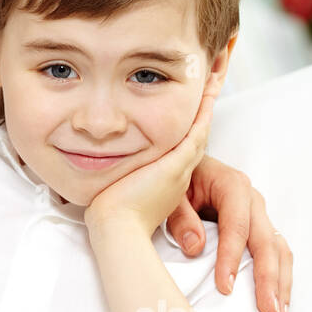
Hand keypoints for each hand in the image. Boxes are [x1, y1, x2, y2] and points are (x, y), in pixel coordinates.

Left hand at [84, 90, 214, 240]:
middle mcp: (177, 173)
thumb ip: (119, 172)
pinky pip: (196, 133)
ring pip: (199, 132)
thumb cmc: (112, 213)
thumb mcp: (120, 187)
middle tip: (212, 86)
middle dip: (203, 112)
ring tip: (214, 82)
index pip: (182, 146)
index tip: (193, 109)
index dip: (190, 126)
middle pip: (196, 136)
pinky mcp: (174, 166)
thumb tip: (97, 158)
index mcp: (167, 180)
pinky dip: (202, 114)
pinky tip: (207, 96)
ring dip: (206, 106)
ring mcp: (178, 169)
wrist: (117, 229)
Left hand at [167, 155, 292, 311]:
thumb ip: (180, 217)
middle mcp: (251, 200)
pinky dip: (278, 278)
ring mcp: (257, 215)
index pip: (236, 225)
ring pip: (277, 249)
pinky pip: (274, 253)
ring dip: (279, 282)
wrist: (179, 168)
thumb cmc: (176, 179)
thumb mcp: (170, 194)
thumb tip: (194, 247)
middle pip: (265, 240)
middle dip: (267, 277)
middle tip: (266, 309)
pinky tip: (276, 301)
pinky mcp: (257, 229)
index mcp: (231, 185)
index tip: (225, 286)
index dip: (231, 257)